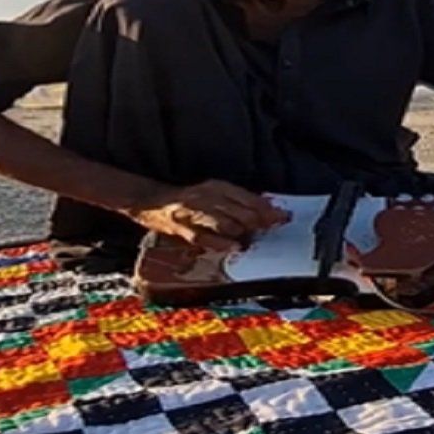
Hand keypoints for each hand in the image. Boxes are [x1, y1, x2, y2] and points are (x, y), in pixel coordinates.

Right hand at [131, 180, 290, 250]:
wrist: (150, 201)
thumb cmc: (187, 200)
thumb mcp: (212, 194)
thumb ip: (236, 201)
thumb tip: (265, 210)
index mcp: (216, 187)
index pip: (246, 197)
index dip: (266, 207)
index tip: (283, 216)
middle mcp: (206, 196)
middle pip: (239, 208)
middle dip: (261, 218)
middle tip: (277, 226)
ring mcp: (194, 213)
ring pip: (225, 221)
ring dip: (244, 229)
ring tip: (260, 235)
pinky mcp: (182, 228)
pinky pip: (204, 237)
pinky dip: (221, 243)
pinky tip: (235, 247)